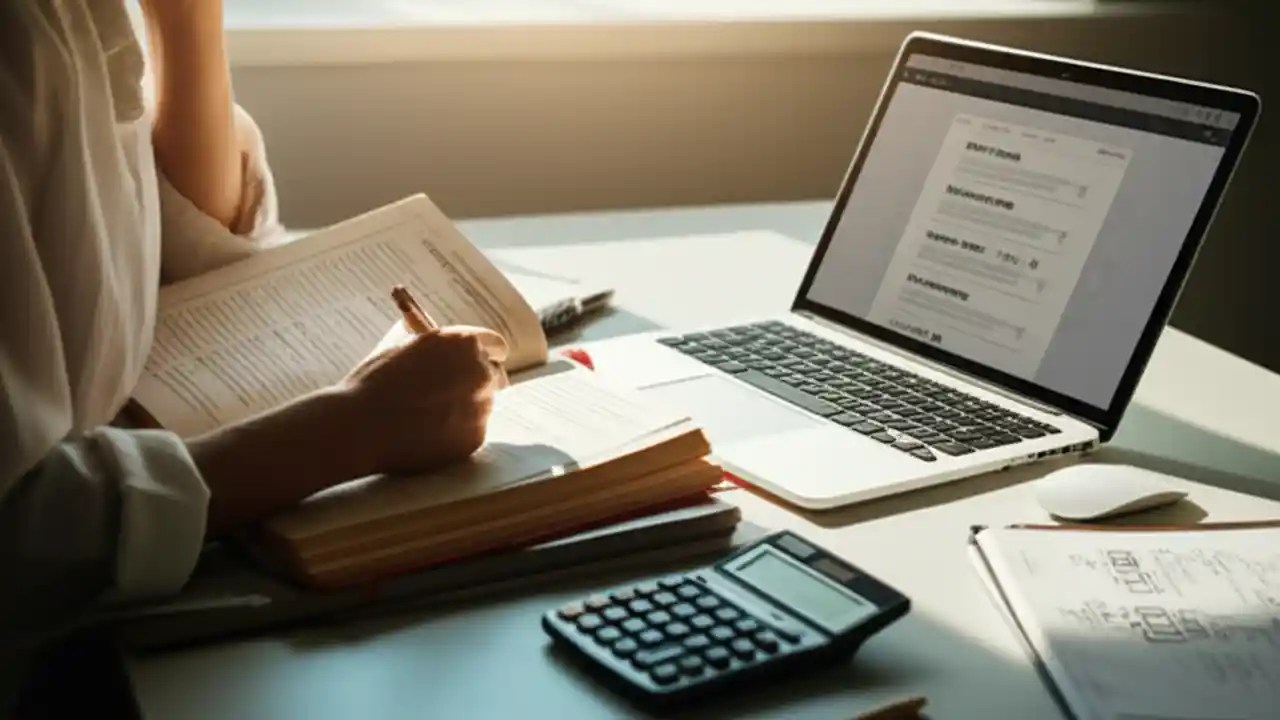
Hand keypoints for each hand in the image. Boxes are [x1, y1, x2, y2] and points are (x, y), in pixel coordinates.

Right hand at [339, 322, 509, 473]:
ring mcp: (482, 406)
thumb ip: (434, 347)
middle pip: (492, 376)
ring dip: (463, 411)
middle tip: (446, 397)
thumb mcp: (404, 346)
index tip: (476, 365)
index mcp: (464, 342)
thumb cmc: (374, 382)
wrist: (361, 424)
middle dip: (473, 384)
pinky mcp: (476, 437)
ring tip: (424, 419)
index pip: (496, 346)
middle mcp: (480, 371)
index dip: (484, 355)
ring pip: (482, 407)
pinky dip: (454, 436)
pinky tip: (425, 437)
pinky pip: (471, 433)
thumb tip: (444, 348)